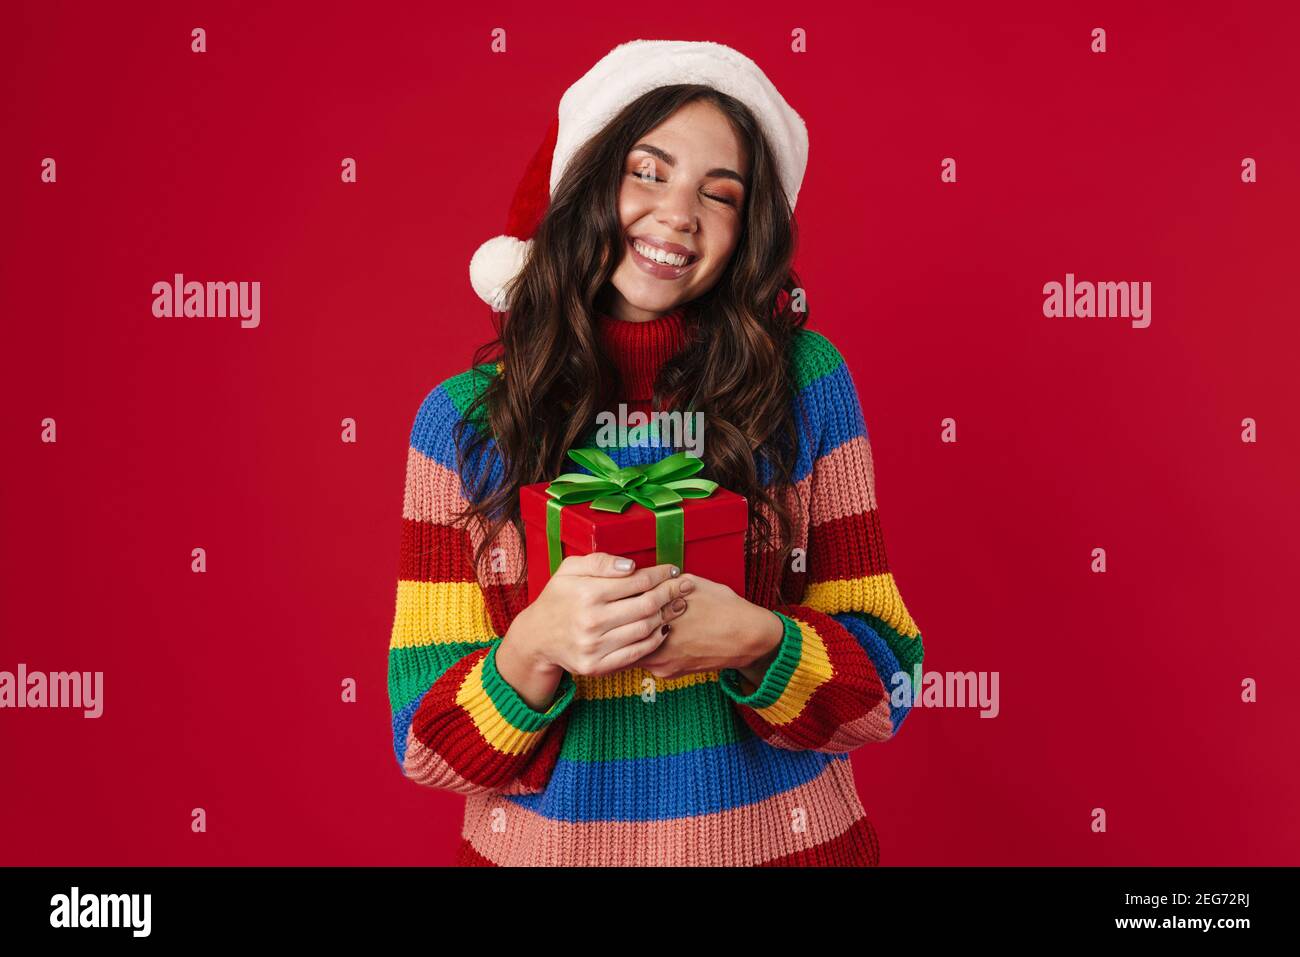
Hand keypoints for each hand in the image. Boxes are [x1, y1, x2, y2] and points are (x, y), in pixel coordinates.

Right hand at [502, 553, 691, 686]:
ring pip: (645, 629)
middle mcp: (591, 621)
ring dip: (666, 616)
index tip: (673, 570)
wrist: (537, 637)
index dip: (660, 575)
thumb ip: (600, 562)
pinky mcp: (597, 666)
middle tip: (684, 586)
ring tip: (677, 605)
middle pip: (646, 606)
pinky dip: (654, 641)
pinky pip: (636, 653)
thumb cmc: (558, 598)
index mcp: (587, 593)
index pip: (637, 581)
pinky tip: (662, 629)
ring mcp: (594, 646)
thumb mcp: (570, 569)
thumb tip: (631, 566)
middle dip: (670, 594)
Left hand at [631, 573, 783, 681]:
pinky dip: (649, 648)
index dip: (620, 603)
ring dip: (635, 637)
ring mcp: (661, 664)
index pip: (625, 612)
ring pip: (634, 649)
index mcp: (660, 619)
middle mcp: (656, 646)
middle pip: (624, 635)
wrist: (748, 639)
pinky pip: (649, 660)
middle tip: (623, 611)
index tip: (620, 597)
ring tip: (644, 623)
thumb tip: (643, 578)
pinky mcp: (669, 674)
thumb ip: (664, 584)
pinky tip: (661, 635)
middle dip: (623, 623)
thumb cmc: (724, 608)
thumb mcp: (693, 584)